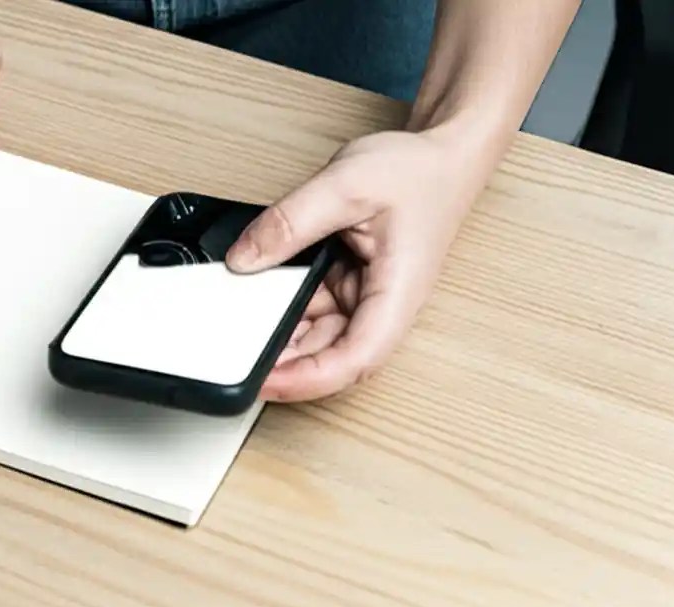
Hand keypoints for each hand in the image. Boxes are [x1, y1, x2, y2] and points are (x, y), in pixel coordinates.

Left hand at [225, 129, 487, 402]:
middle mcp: (382, 307)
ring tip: (235, 329)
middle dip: (282, 364)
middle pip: (330, 356)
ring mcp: (363, 299)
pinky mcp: (347, 286)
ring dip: (279, 336)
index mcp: (398, 293)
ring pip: (316, 335)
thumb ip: (289, 222)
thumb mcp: (344, 185)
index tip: (264, 382)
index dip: (307, 380)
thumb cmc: (416, 173)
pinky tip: (253, 301)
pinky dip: (282, 309)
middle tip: (232, 358)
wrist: (440, 156)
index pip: (356, 358)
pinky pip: (310, 308)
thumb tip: (243, 259)